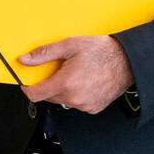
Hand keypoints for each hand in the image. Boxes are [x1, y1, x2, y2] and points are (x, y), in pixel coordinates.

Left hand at [19, 36, 133, 113]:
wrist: (128, 61)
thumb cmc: (103, 52)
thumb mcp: (70, 45)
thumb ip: (45, 53)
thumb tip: (26, 60)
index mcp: (66, 83)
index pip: (35, 95)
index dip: (28, 88)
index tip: (28, 83)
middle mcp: (74, 98)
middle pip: (49, 97)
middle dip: (49, 85)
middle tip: (60, 70)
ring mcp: (84, 105)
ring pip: (63, 101)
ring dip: (64, 90)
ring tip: (76, 74)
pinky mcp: (93, 108)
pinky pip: (77, 104)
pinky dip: (77, 95)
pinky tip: (85, 82)